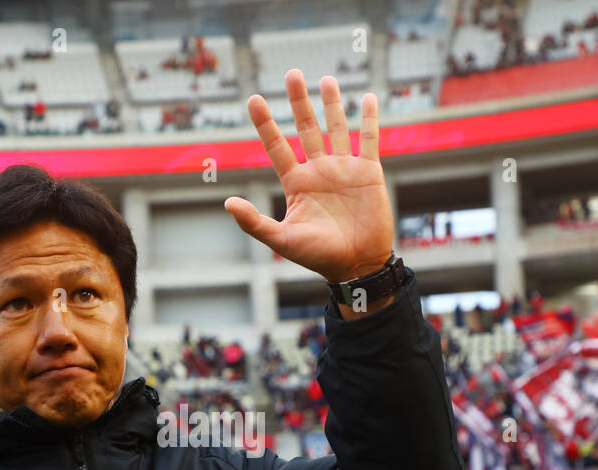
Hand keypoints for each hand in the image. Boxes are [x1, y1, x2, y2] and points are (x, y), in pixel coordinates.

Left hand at [225, 70, 392, 283]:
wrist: (357, 266)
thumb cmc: (319, 257)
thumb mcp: (282, 240)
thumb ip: (254, 223)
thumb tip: (227, 203)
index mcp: (297, 182)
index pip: (277, 146)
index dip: (265, 123)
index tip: (253, 99)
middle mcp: (319, 171)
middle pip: (306, 128)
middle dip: (299, 102)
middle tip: (292, 74)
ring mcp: (344, 169)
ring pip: (337, 128)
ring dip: (332, 104)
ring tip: (325, 79)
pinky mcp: (369, 173)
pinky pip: (369, 140)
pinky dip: (370, 120)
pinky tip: (368, 98)